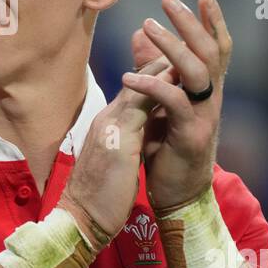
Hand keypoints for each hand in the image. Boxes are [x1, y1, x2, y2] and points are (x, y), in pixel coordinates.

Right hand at [59, 54, 173, 249]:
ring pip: (140, 86)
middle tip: (187, 46)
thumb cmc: (97, 199)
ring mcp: (111, 126)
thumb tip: (137, 138)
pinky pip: (142, 104)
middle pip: (137, 80)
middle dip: (162, 63)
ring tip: (188, 54)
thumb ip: (124, 143)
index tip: (178, 65)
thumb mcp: (113, 164)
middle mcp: (107, 119)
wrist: (80, 221)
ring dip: (164, 69)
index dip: (156, 76)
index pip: (134, 91)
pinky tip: (179, 82)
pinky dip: (160, 90)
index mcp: (107, 126)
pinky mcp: (118, 138)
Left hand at [121, 0, 231, 211]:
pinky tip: (128, 77)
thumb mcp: (161, 104)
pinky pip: (174, 102)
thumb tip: (142, 36)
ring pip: (196, 71)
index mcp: (206, 91)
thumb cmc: (168, 149)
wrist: (176, 195)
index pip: (217, 49)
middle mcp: (211, 100)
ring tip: (148, 26)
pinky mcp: (190, 136)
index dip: (213, 21)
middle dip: (191, 22)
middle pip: (210, 51)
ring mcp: (204, 117)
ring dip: (172, 46)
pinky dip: (151, 86)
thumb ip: (154, 70)